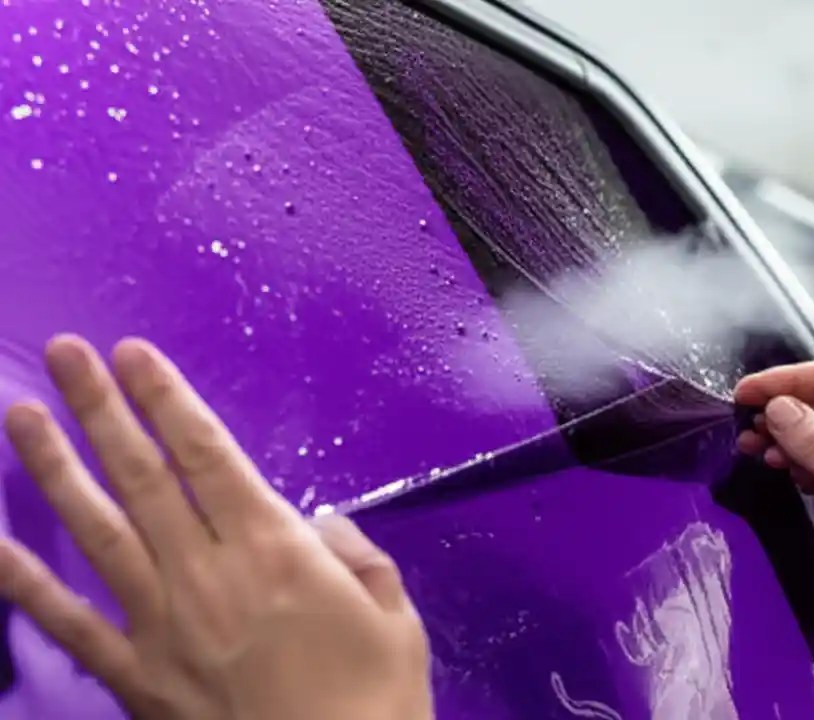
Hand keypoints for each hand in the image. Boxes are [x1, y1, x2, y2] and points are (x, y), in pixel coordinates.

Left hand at [0, 335, 431, 719]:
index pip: (208, 455)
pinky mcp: (135, 677)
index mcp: (276, 550)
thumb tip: (316, 521)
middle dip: (103, 409)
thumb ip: (356, 555)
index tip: (136, 353)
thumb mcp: (396, 615)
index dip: (168, 400)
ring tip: (22, 412)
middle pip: (143, 477)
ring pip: (98, 532)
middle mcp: (207, 574)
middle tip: (66, 353)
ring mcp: (161, 626)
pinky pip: (68, 624)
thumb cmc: (376, 698)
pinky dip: (23, 582)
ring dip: (56, 468)